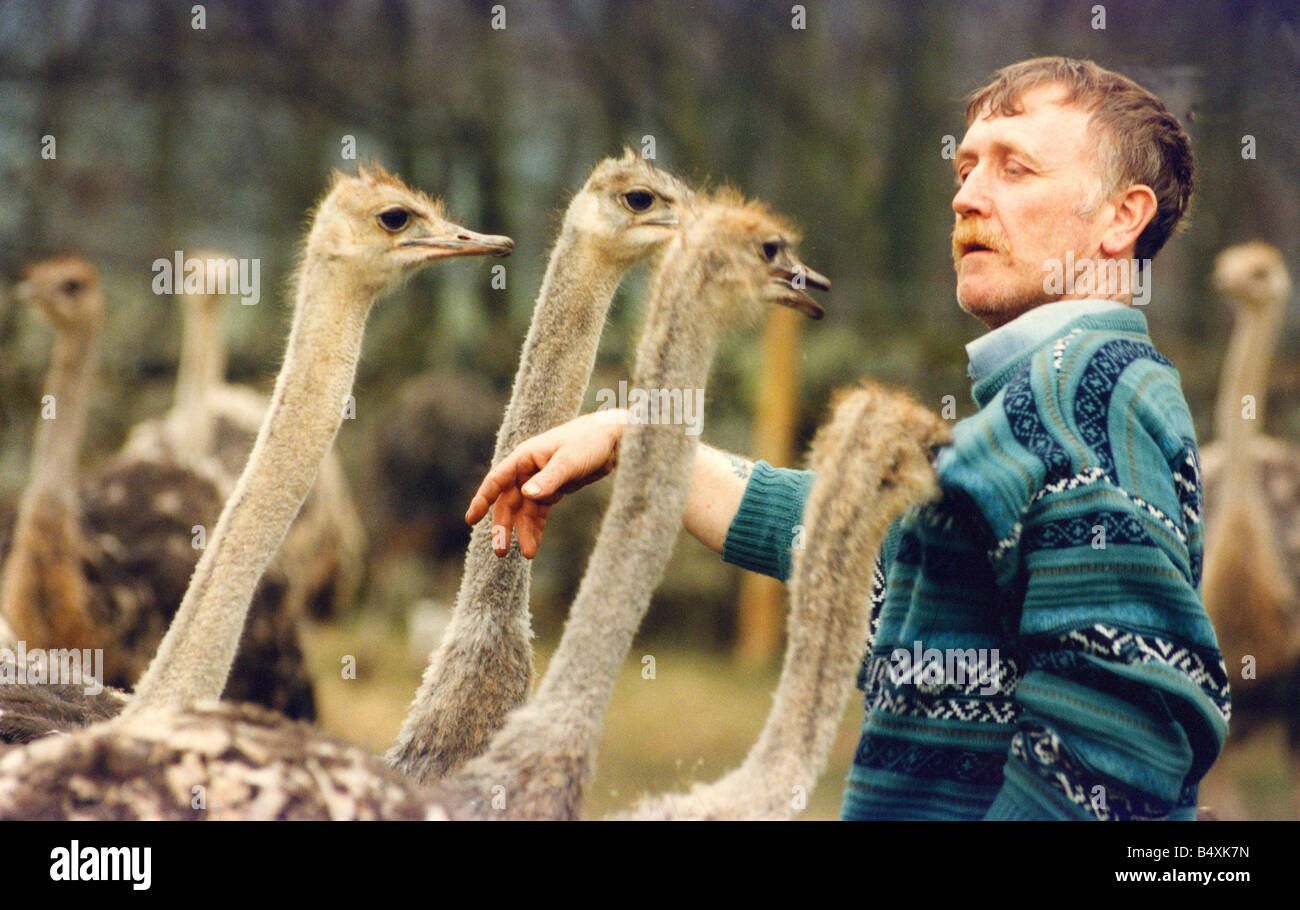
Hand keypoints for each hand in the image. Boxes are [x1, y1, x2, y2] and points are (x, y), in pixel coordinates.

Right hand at [465, 409, 626, 557]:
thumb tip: (526, 495)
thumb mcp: (569, 460)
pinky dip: (536, 526)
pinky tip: (535, 543)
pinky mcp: (554, 489)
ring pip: (525, 510)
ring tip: (528, 554)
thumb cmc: (590, 441)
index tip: (471, 520)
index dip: (482, 499)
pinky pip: (539, 511)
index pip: (497, 480)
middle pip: (509, 501)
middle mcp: (528, 469)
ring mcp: (540, 480)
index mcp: (525, 457)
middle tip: (501, 551)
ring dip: (524, 531)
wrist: (614, 438)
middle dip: (504, 526)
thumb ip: (549, 479)